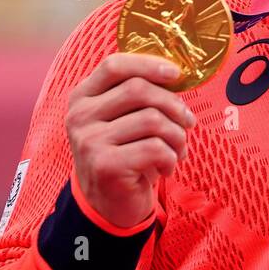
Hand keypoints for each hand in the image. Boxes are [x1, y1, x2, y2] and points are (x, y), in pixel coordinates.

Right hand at [65, 52, 196, 227]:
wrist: (109, 204)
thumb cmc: (126, 154)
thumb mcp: (125, 119)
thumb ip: (140, 95)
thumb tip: (176, 75)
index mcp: (83, 97)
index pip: (114, 66)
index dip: (148, 64)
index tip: (176, 74)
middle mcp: (80, 116)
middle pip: (138, 90)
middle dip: (174, 105)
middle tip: (188, 122)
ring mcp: (89, 141)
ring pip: (152, 119)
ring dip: (177, 136)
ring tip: (178, 149)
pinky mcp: (105, 165)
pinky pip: (155, 148)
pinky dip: (171, 158)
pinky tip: (167, 167)